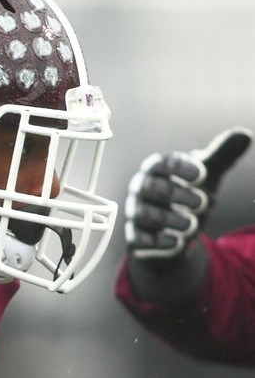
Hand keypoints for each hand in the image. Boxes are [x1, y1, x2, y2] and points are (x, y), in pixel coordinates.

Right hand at [125, 127, 251, 260]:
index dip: (180, 168)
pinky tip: (177, 242)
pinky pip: (139, 238)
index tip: (202, 175)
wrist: (174, 233)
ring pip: (144, 214)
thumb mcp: (206, 177)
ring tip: (192, 226)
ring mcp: (135, 213)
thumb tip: (245, 135)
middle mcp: (140, 189)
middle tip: (202, 203)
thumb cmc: (187, 196)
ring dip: (171, 219)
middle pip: (151, 188)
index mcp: (156, 169)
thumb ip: (222, 156)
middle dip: (178, 195)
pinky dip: (159, 241)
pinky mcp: (133, 237)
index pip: (161, 163)